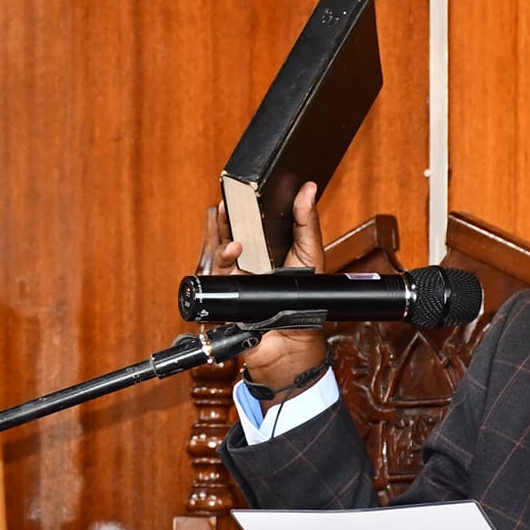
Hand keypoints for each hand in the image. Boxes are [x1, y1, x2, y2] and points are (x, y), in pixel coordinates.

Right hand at [200, 181, 328, 397]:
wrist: (294, 342)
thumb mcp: (311, 253)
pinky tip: (233, 248)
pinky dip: (225, 257)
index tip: (245, 187)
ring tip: (229, 214)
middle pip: (233, 233)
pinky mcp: (227, 294)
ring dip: (223, 231)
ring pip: (222, 250)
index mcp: (268, 250)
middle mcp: (250, 262)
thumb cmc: (306, 301)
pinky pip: (219, 274)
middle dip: (229, 215)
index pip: (254, 222)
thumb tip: (309, 188)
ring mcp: (237, 278)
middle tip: (230, 197)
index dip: (248, 205)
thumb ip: (306, 221)